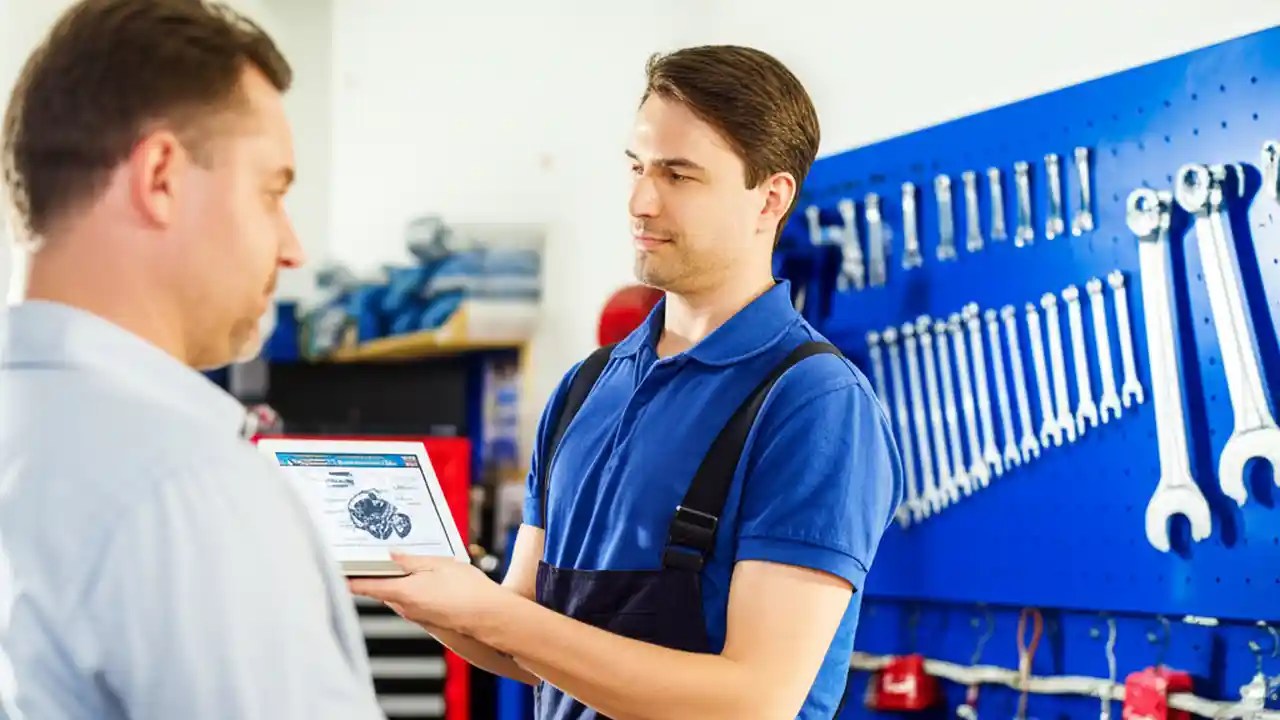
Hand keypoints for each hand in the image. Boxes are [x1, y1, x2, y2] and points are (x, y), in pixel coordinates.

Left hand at [347, 552, 508, 634]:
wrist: (488, 615)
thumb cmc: (468, 591)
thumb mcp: (439, 564)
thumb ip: (412, 560)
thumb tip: (392, 554)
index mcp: (402, 592)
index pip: (364, 586)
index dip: (347, 578)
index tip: (336, 569)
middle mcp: (404, 607)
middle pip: (378, 589)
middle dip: (373, 574)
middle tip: (370, 555)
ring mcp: (415, 615)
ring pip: (394, 595)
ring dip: (393, 581)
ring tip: (399, 561)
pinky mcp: (426, 618)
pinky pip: (409, 601)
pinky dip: (407, 589)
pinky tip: (420, 577)